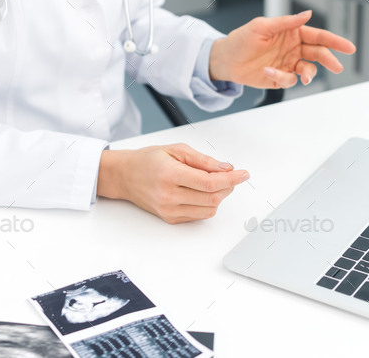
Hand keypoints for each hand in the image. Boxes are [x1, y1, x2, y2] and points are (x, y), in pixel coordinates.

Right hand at [96, 143, 248, 223]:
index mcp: (170, 174)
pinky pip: (199, 215)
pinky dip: (208, 204)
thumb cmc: (148, 159)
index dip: (231, 179)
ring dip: (220, 196)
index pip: (209, 182)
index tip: (243, 174)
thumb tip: (225, 168)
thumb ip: (202, 160)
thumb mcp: (176, 150)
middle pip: (212, 198)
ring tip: (217, 182)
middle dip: (228, 187)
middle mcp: (169, 195)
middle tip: (232, 175)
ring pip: (208, 209)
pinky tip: (205, 192)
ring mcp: (169, 210)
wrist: (125, 176)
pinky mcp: (170, 218)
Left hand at [208, 9, 355, 89]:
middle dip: (329, 60)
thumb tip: (307, 13)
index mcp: (291, 33)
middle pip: (318, 54)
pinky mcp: (279, 78)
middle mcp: (292, 48)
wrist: (226, 59)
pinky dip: (282, 78)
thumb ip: (286, 22)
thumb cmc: (241, 39)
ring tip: (304, 76)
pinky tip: (269, 72)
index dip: (334, 41)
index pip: (317, 36)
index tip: (348, 47)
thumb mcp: (262, 26)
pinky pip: (289, 80)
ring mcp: (287, 63)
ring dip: (309, 73)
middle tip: (336, 66)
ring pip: (308, 70)